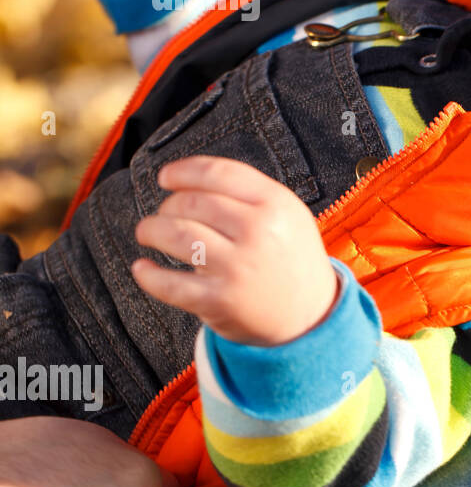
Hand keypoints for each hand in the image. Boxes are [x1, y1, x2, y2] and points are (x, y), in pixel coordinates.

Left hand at [131, 155, 340, 346]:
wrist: (310, 314)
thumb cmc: (290, 260)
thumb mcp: (289, 215)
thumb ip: (249, 194)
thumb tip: (189, 179)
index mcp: (276, 204)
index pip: (218, 173)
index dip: (183, 172)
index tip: (166, 177)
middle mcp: (258, 231)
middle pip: (191, 203)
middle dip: (167, 206)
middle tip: (163, 213)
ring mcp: (238, 267)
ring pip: (175, 235)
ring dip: (150, 230)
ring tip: (147, 233)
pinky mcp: (219, 300)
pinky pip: (169, 283)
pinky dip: (148, 275)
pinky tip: (143, 269)